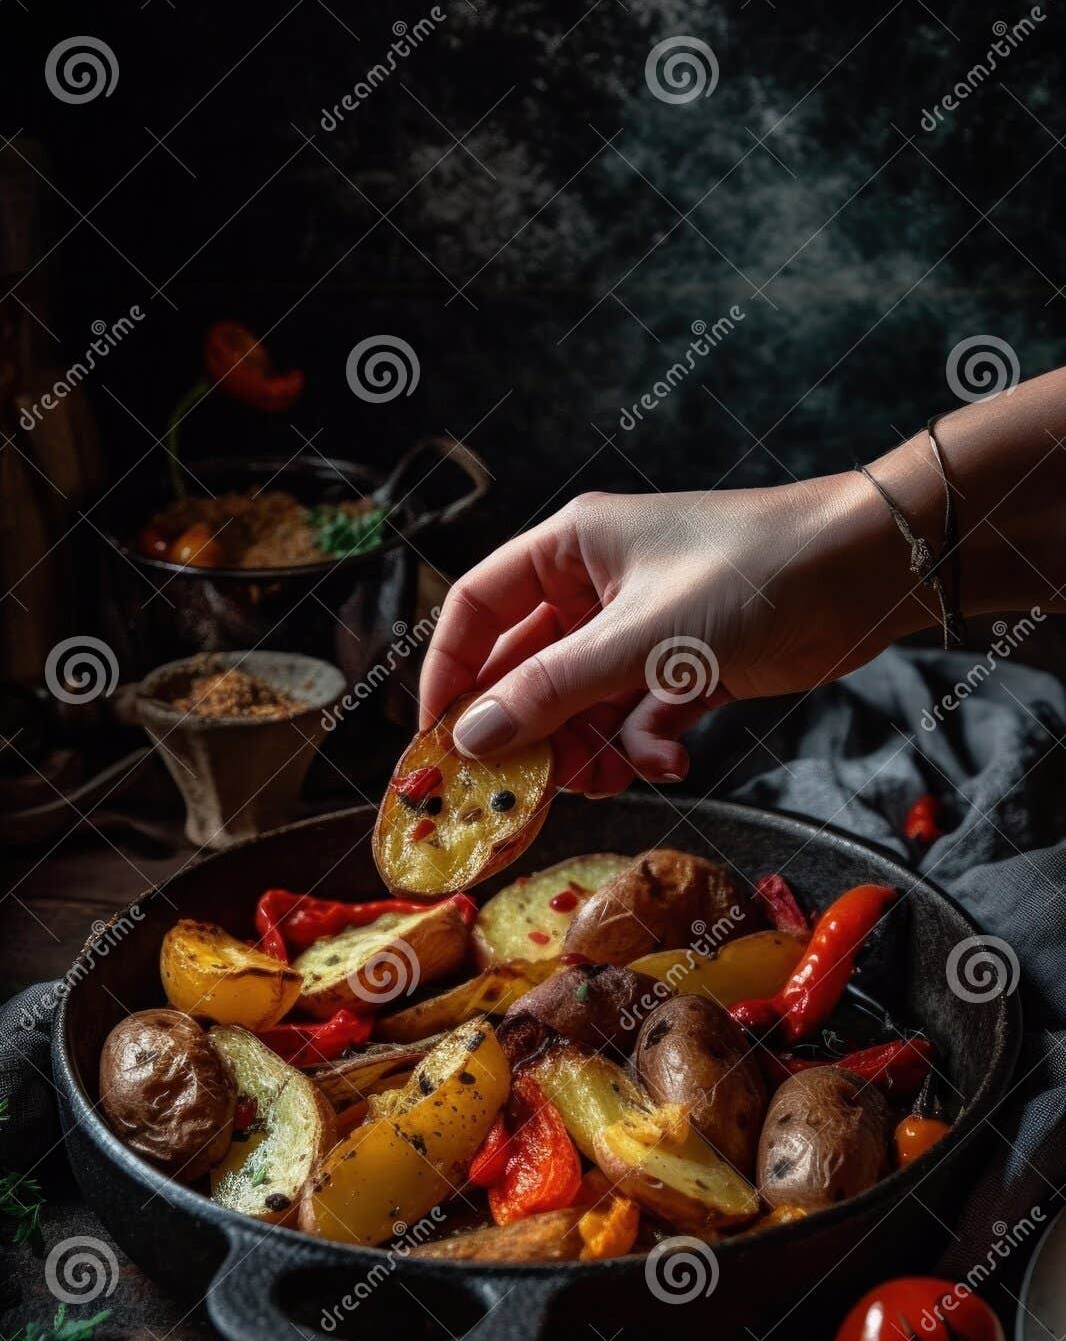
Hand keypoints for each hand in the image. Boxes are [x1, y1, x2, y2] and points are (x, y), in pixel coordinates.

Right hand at [420, 476, 921, 795]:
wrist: (867, 573)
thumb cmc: (751, 576)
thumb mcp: (640, 642)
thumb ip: (551, 694)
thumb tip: (471, 739)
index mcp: (570, 549)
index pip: (477, 608)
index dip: (449, 673)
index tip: (438, 739)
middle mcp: (596, 587)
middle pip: (528, 668)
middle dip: (529, 731)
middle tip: (522, 791)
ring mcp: (642, 629)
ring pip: (582, 705)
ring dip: (589, 749)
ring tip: (609, 778)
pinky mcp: (686, 666)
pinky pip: (637, 717)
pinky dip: (646, 746)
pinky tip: (670, 760)